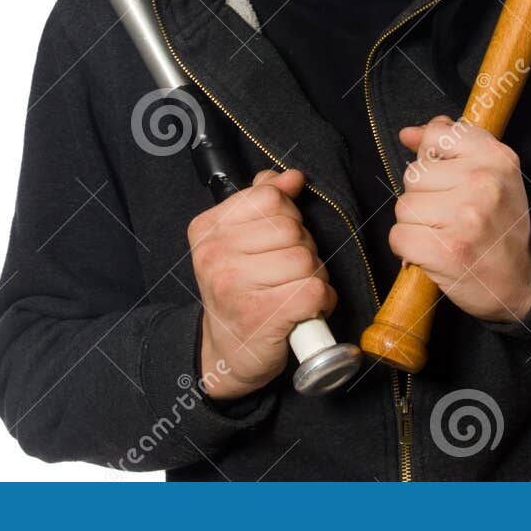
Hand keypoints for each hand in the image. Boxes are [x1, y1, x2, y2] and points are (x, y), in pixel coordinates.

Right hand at [188, 168, 335, 401]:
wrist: (228, 352)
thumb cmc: (240, 293)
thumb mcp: (241, 242)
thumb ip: (263, 203)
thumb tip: (291, 177)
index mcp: (208, 229)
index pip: (269, 197)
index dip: (287, 217)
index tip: (277, 241)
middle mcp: (215, 254)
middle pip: (292, 228)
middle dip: (303, 249)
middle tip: (287, 273)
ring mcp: (235, 285)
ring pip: (306, 259)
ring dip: (314, 277)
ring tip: (294, 291)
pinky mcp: (261, 315)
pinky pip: (315, 289)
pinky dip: (322, 301)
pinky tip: (306, 309)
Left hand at [392, 114, 530, 322]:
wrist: (526, 282)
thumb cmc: (501, 227)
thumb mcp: (491, 175)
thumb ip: (450, 146)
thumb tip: (409, 133)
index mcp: (496, 157)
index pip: (435, 136)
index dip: (433, 160)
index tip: (449, 180)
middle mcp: (482, 181)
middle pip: (413, 175)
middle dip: (424, 197)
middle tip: (452, 217)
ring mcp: (464, 216)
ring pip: (404, 206)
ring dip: (416, 225)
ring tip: (445, 234)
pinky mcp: (446, 250)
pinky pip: (398, 236)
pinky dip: (409, 249)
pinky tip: (434, 253)